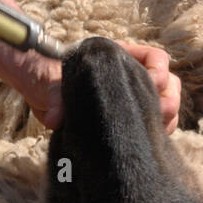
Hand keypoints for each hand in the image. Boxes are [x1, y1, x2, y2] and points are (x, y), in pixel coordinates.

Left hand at [34, 41, 181, 134]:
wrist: (34, 87)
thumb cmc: (43, 73)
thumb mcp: (47, 80)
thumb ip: (53, 96)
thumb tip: (55, 118)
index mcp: (118, 58)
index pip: (155, 58)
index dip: (159, 72)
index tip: (152, 86)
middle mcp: (129, 77)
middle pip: (167, 85)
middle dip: (168, 101)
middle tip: (159, 116)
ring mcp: (128, 99)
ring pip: (163, 108)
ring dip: (165, 121)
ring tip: (152, 133)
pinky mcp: (122, 120)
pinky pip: (148, 127)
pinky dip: (152, 135)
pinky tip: (143, 144)